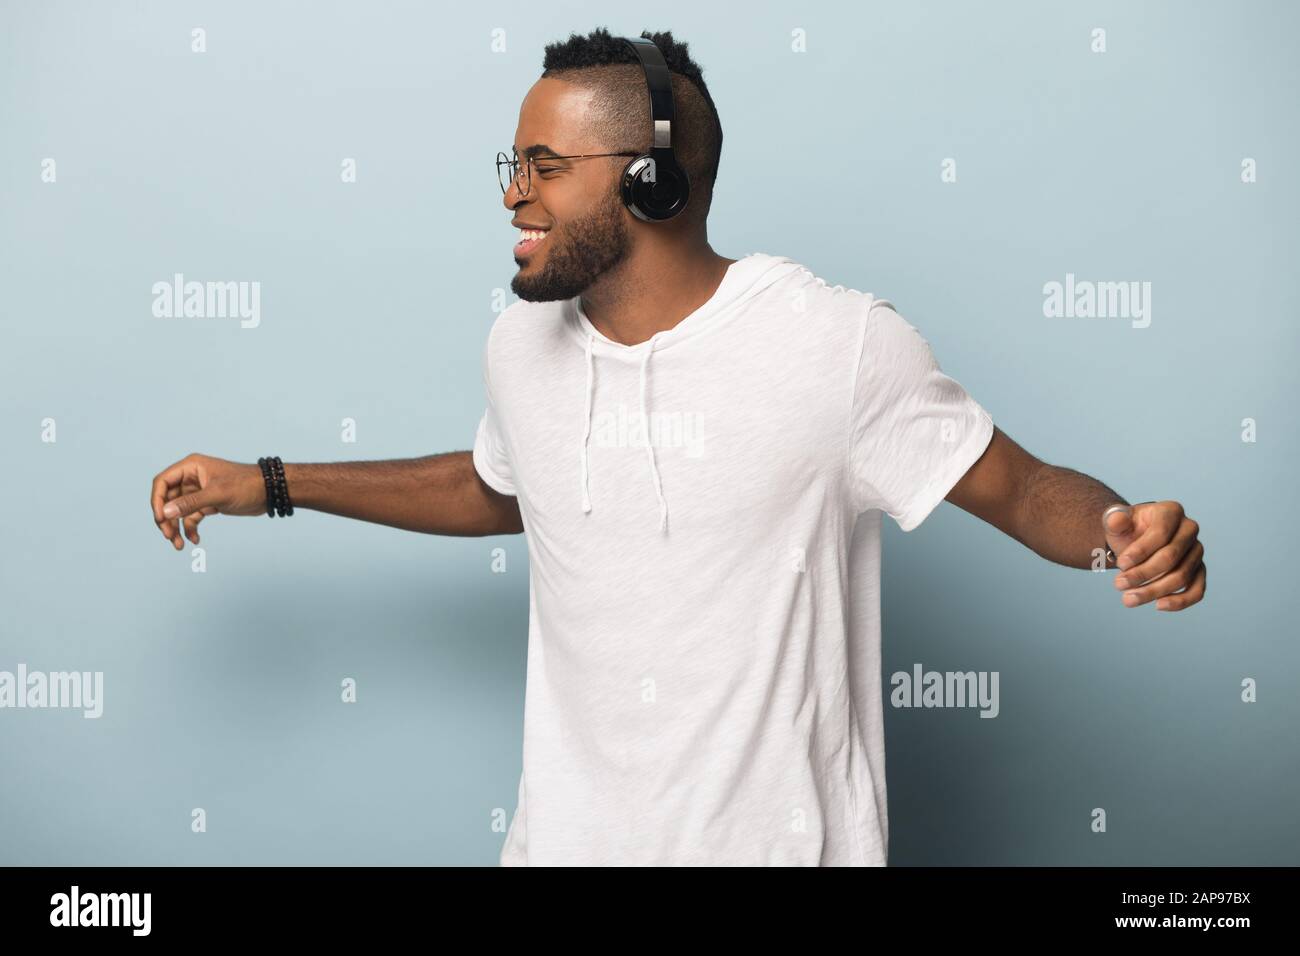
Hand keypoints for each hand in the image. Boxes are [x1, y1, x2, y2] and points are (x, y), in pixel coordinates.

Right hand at [150, 453, 267, 549]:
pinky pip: (191, 517)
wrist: (270, 492)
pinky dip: (190, 529)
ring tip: (179, 545)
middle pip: (167, 499)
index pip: (162, 483)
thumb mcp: (218, 494)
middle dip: (166, 519)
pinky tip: (195, 540)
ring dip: (176, 527)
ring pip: (178, 511)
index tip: (160, 519)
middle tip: (169, 537)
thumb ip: (190, 503)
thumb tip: (164, 513)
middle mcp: (191, 477)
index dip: (157, 501)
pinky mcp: (207, 503)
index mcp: (191, 467)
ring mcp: (199, 491)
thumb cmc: (247, 485)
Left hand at [1103, 501, 1204, 610]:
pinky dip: (1180, 601)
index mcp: (1171, 511)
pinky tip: (1158, 605)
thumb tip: (1116, 519)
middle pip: (1171, 557)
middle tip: (1118, 585)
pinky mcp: (1199, 570)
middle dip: (1142, 574)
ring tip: (1128, 599)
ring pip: (1181, 577)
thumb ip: (1115, 520)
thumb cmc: (1126, 530)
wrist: (1133, 541)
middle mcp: (1189, 529)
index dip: (1140, 551)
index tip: (1120, 564)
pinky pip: (1196, 590)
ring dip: (1153, 591)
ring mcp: (1196, 551)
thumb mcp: (1116, 523)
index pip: (1160, 533)